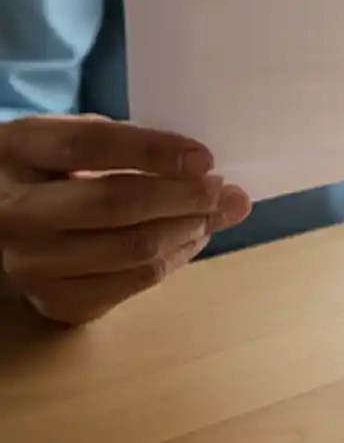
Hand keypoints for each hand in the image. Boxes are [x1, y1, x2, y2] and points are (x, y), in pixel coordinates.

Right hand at [0, 115, 251, 324]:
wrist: (2, 225)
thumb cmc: (52, 172)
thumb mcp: (71, 140)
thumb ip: (129, 144)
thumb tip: (203, 167)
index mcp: (16, 150)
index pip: (89, 145)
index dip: (154, 150)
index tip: (204, 157)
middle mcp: (14, 211)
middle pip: (114, 204)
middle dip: (184, 196)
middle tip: (223, 189)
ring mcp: (30, 263)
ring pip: (132, 249)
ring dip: (189, 228)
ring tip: (216, 211)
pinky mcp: (55, 302)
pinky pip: (134, 282)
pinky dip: (175, 258)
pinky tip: (191, 237)